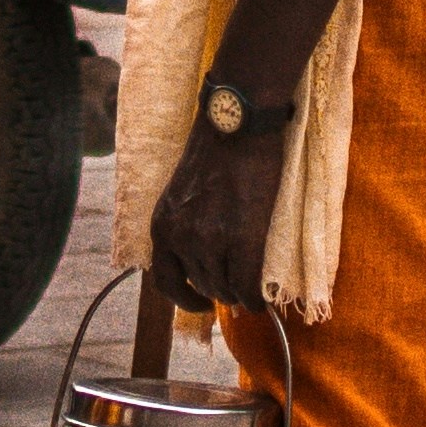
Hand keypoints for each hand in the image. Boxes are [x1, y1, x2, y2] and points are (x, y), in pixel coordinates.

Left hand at [148, 120, 285, 317]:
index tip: (200, 301)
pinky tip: (263, 301)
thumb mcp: (183, 193)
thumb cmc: (216, 151)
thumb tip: (201, 258)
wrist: (238, 124)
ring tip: (251, 290)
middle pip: (200, 286)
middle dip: (220, 292)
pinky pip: (247, 287)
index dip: (183, 299)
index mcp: (161, 225)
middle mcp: (179, 237)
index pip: (164, 281)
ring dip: (239, 294)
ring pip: (225, 289)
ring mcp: (210, 240)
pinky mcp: (242, 239)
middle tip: (237, 289)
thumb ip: (185, 224)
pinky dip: (256, 300)